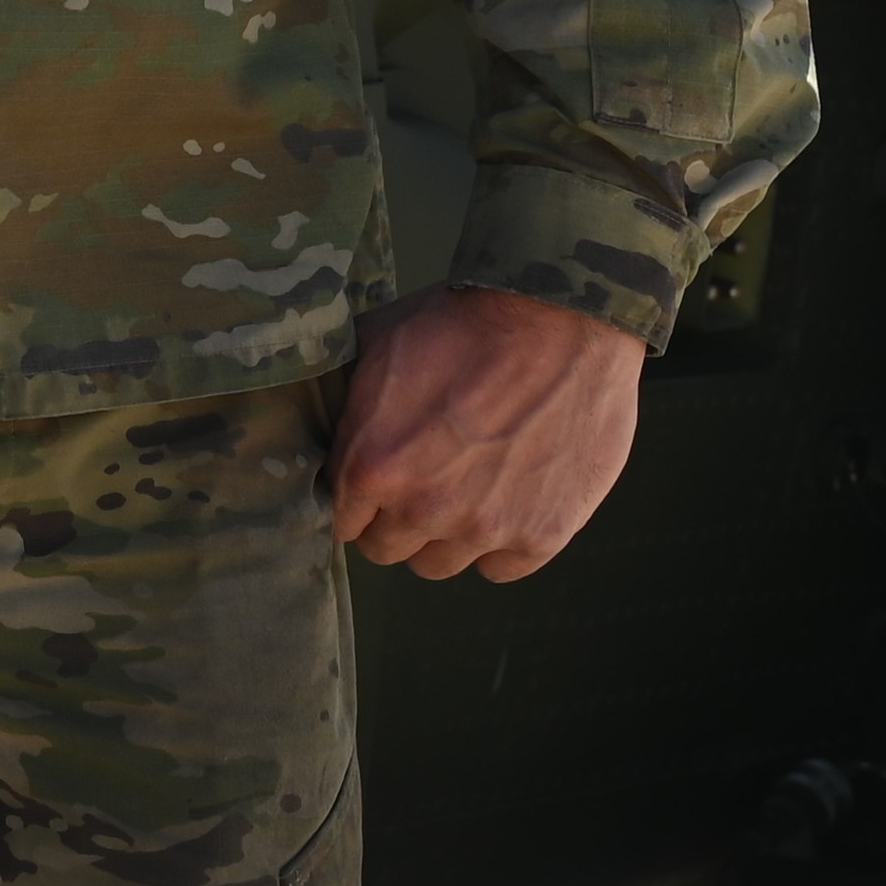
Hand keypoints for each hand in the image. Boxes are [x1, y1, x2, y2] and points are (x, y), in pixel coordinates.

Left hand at [333, 286, 644, 579]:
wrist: (559, 318)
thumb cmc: (462, 321)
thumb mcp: (376, 344)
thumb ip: (346, 404)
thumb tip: (326, 425)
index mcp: (371, 466)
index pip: (342, 522)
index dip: (358, 500)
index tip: (377, 482)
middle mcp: (424, 509)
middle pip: (388, 550)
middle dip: (395, 520)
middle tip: (420, 480)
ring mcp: (485, 528)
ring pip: (441, 564)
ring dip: (445, 534)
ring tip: (464, 486)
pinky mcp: (542, 534)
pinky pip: (501, 567)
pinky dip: (500, 542)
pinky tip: (506, 499)